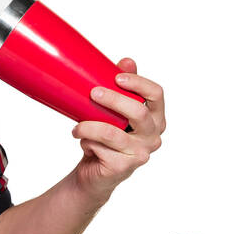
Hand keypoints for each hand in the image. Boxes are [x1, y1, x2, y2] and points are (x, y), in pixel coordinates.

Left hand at [71, 58, 164, 199]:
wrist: (94, 172)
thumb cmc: (106, 137)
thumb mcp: (113, 110)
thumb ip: (122, 87)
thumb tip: (127, 61)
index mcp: (155, 117)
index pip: (157, 94)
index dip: (138, 83)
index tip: (116, 77)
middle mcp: (153, 136)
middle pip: (139, 111)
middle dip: (114, 99)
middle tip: (93, 92)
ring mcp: (141, 153)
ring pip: (113, 133)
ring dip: (90, 126)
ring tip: (77, 127)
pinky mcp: (125, 167)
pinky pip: (102, 148)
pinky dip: (88, 143)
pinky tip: (84, 144)